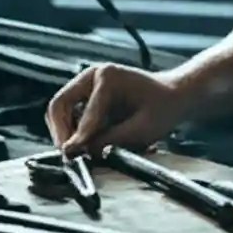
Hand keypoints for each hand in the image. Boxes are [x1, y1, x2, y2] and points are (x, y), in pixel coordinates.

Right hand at [45, 63, 190, 155]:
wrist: (173, 97)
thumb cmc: (163, 108)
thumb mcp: (143, 128)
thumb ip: (112, 140)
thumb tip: (86, 153)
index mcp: (107, 76)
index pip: (85, 110)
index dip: (80, 135)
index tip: (73, 154)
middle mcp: (91, 77)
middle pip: (59, 106)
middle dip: (61, 133)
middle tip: (68, 155)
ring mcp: (85, 86)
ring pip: (60, 112)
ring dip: (65, 134)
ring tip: (78, 153)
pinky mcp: (85, 98)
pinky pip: (68, 117)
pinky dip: (73, 133)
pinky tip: (86, 145)